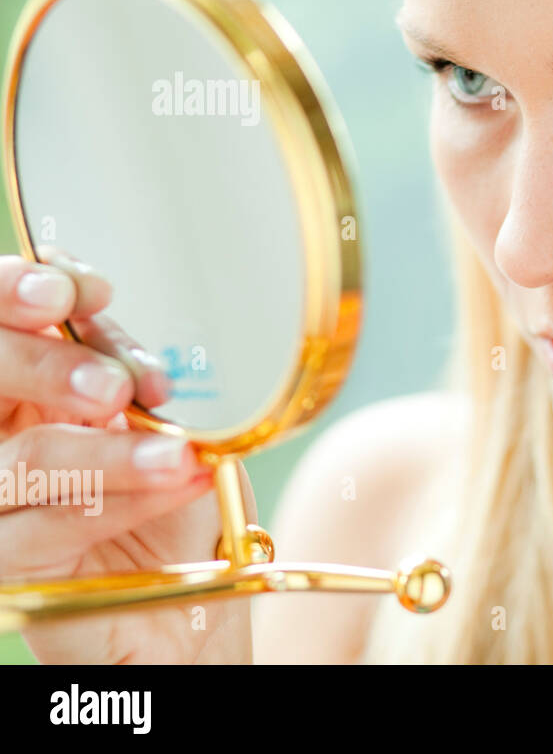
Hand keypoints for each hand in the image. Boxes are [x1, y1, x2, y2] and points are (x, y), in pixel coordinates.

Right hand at [0, 251, 250, 663]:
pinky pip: (50, 526)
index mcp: (27, 386)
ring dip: (104, 450)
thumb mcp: (166, 422)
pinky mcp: (7, 565)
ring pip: (25, 460)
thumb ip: (134, 375)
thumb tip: (115, 322)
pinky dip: (120, 500)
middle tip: (113, 383)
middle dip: (41, 364)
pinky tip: (177, 480)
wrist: (189, 607)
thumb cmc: (176, 506)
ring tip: (175, 451)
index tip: (85, 290)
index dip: (19, 294)